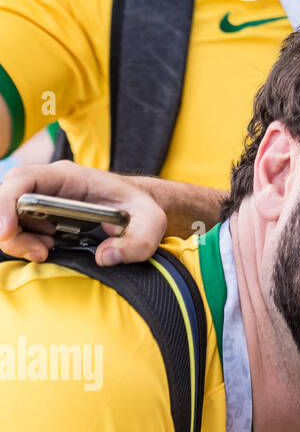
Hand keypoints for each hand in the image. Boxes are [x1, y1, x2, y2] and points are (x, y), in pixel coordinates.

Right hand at [0, 161, 167, 265]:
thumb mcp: (152, 222)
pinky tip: (48, 250)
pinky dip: (25, 244)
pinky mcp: (39, 217)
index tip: (6, 231)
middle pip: (7, 201)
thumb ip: (139, 241)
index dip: (5, 203)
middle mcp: (48, 185)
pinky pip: (18, 230)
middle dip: (12, 231)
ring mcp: (41, 201)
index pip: (23, 180)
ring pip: (9, 218)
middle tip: (41, 251)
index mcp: (69, 175)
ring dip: (19, 241)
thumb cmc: (140, 208)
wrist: (137, 209)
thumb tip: (106, 256)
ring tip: (47, 251)